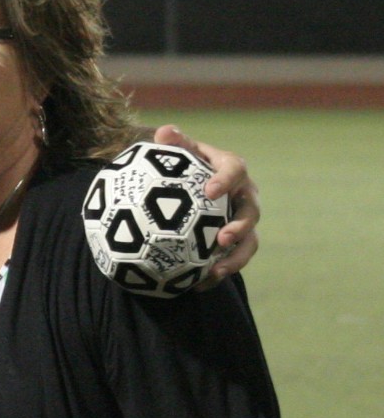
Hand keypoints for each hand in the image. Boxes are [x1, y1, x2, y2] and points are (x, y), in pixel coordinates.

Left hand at [153, 125, 258, 282]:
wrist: (188, 188)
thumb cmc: (181, 166)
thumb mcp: (177, 153)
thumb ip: (172, 143)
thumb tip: (165, 132)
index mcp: (231, 169)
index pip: (235, 170)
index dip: (226, 180)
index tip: (211, 190)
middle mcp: (244, 195)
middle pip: (251, 211)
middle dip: (240, 227)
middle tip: (222, 238)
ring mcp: (242, 220)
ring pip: (249, 242)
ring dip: (235, 259)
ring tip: (215, 273)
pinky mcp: (236, 242)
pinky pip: (233, 260)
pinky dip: (219, 273)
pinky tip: (198, 285)